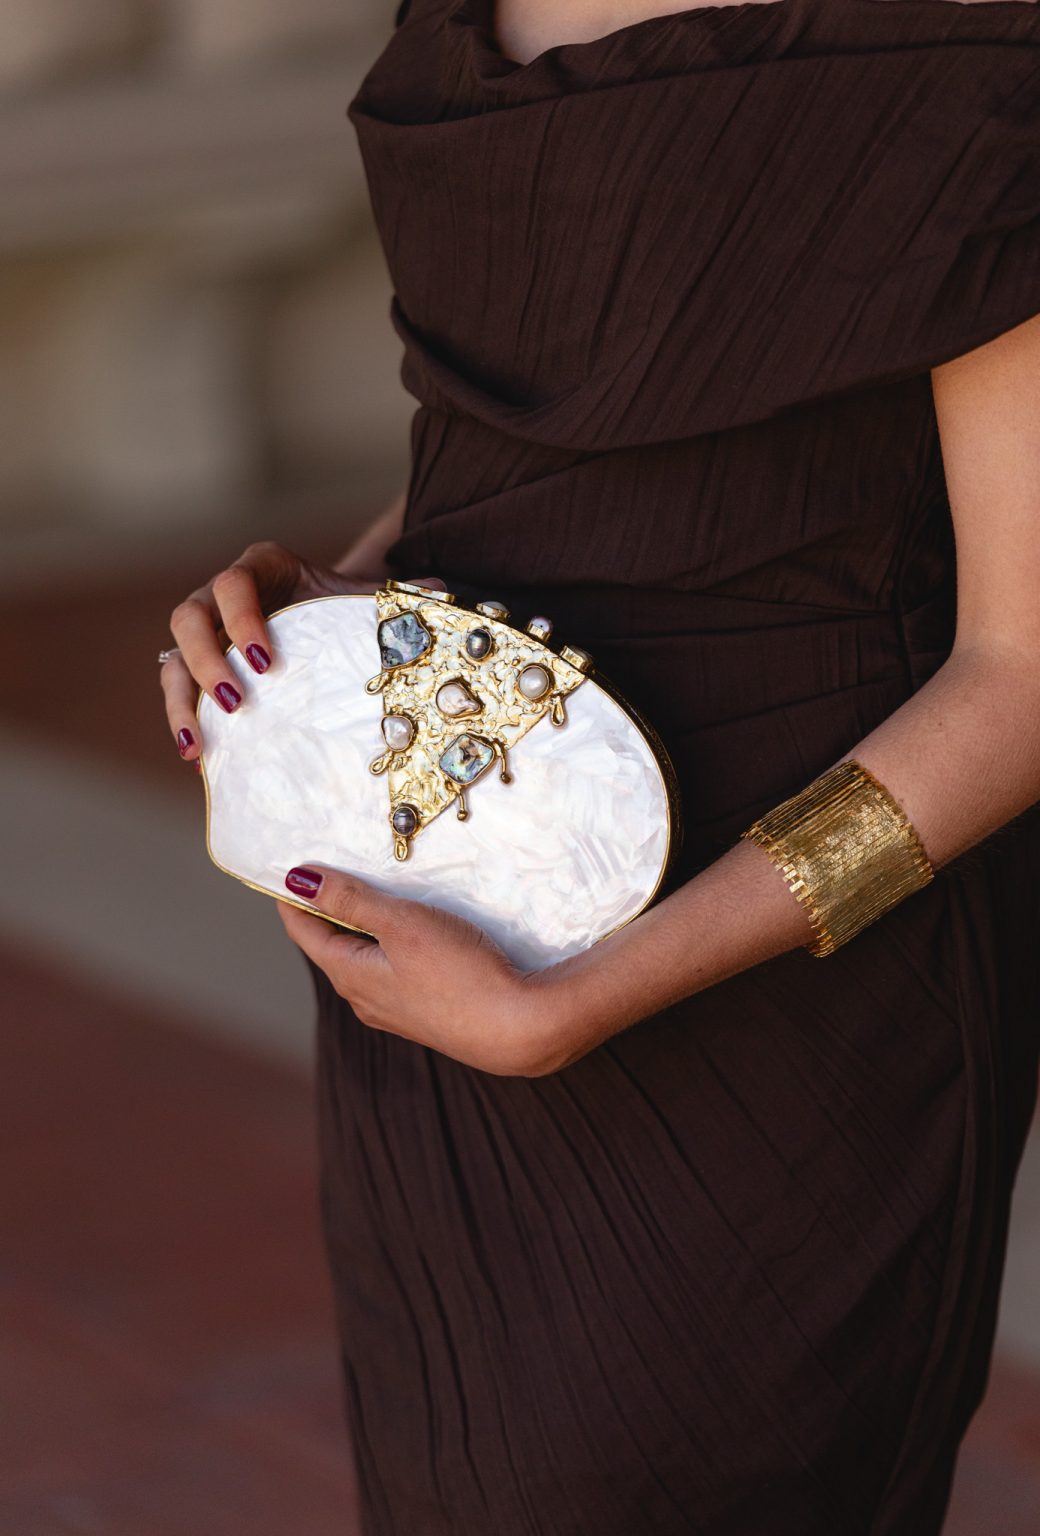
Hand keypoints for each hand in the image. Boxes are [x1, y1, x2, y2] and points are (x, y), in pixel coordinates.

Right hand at [160, 539, 442, 762]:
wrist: (333, 622)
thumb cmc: (347, 608)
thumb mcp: (369, 601)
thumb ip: (400, 597)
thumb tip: (441, 590)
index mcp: (264, 568)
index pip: (234, 582)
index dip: (240, 617)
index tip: (265, 659)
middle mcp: (222, 595)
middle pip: (189, 617)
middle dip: (204, 661)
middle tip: (234, 703)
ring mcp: (207, 634)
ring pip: (173, 658)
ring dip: (180, 700)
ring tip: (198, 746)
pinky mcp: (201, 669)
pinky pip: (179, 692)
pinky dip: (184, 721)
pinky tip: (200, 758)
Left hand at [275, 863, 584, 1076]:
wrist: (519, 1027)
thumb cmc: (461, 972)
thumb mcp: (402, 924)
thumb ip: (351, 900)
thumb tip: (298, 881)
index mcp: (350, 976)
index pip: (304, 931)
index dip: (295, 896)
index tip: (294, 866)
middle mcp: (365, 999)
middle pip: (333, 945)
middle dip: (330, 908)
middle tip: (336, 868)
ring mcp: (396, 1010)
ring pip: (365, 960)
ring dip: (364, 927)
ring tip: (377, 893)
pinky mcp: (427, 1012)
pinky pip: (393, 972)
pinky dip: (392, 945)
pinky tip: (415, 931)